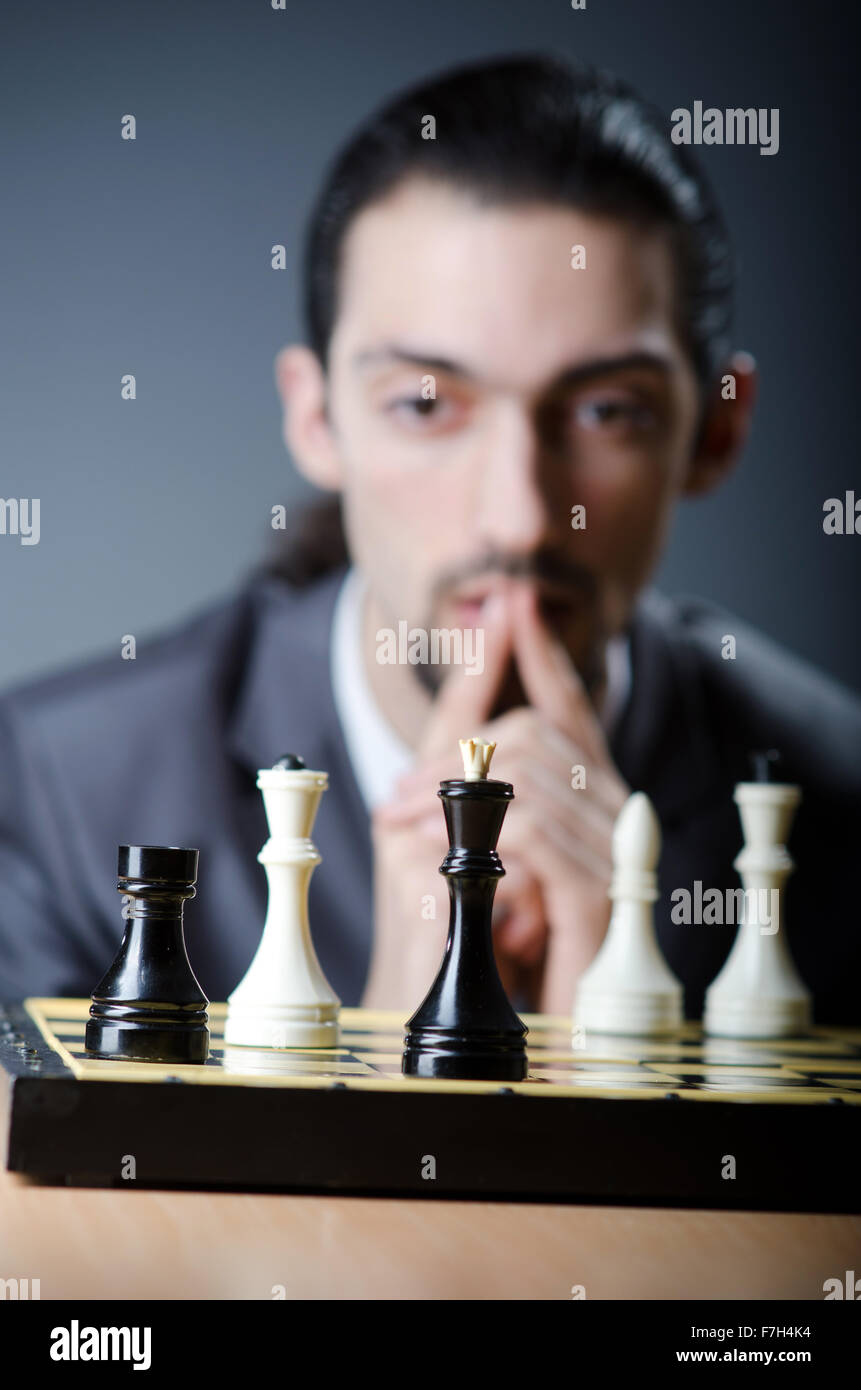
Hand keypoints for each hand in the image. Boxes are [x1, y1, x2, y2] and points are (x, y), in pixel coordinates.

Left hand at [376, 586, 628, 1012]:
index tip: (513, 602)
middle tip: (391, 801)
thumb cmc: (482, 941)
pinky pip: (536, 833)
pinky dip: (478, 837)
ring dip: (445, 797)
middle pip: (534, 734)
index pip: (569, 708)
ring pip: (528, 776)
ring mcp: (612, 855)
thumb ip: (467, 784)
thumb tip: (462, 719)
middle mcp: (610, 815)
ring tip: (396, 833)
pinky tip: (438, 860)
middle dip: (449, 753)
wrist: (502, 1034)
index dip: (542, 653)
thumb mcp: (461, 846)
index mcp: (584, 798)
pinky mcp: (601, 900)